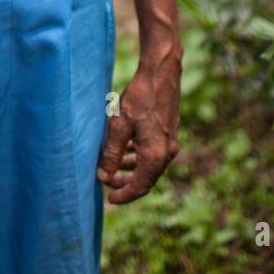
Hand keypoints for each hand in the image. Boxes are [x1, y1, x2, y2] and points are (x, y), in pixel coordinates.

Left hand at [96, 55, 180, 203]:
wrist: (161, 73)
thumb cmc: (139, 99)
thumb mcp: (119, 127)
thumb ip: (111, 154)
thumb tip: (103, 177)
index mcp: (155, 156)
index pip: (140, 187)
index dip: (124, 195)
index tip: (110, 200)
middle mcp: (166, 153)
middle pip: (146, 178)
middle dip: (126, 183)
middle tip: (107, 182)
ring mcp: (170, 142)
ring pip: (150, 165)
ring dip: (132, 168)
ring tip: (113, 166)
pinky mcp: (169, 132)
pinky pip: (153, 152)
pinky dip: (139, 155)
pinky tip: (125, 147)